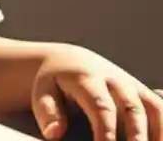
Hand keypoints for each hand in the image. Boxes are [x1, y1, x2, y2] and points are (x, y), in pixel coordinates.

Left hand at [31, 44, 162, 140]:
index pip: (101, 107)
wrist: (70, 61)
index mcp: (87, 78)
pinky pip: (160, 107)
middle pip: (131, 108)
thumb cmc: (54, 83)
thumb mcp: (43, 93)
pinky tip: (161, 140)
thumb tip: (54, 134)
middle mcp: (114, 79)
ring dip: (158, 131)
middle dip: (136, 135)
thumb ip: (47, 112)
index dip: (106, 131)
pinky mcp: (142, 91)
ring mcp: (131, 84)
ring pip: (152, 106)